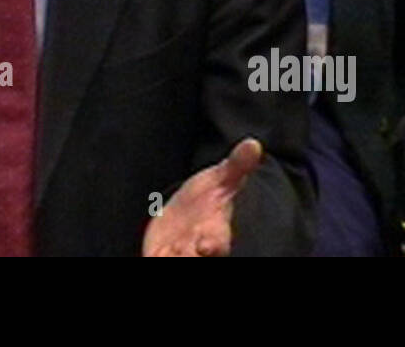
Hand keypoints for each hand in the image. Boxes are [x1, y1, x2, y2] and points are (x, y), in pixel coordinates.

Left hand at [142, 137, 263, 256]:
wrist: (188, 214)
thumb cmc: (210, 199)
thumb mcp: (222, 180)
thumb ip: (237, 165)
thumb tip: (253, 143)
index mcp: (215, 232)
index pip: (218, 243)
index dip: (212, 245)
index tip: (206, 245)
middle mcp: (197, 248)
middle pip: (195, 257)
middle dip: (187, 255)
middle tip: (178, 250)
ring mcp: (178, 254)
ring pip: (174, 261)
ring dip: (167, 258)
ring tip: (161, 254)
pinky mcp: (158, 255)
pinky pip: (154, 260)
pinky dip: (152, 257)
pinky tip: (150, 254)